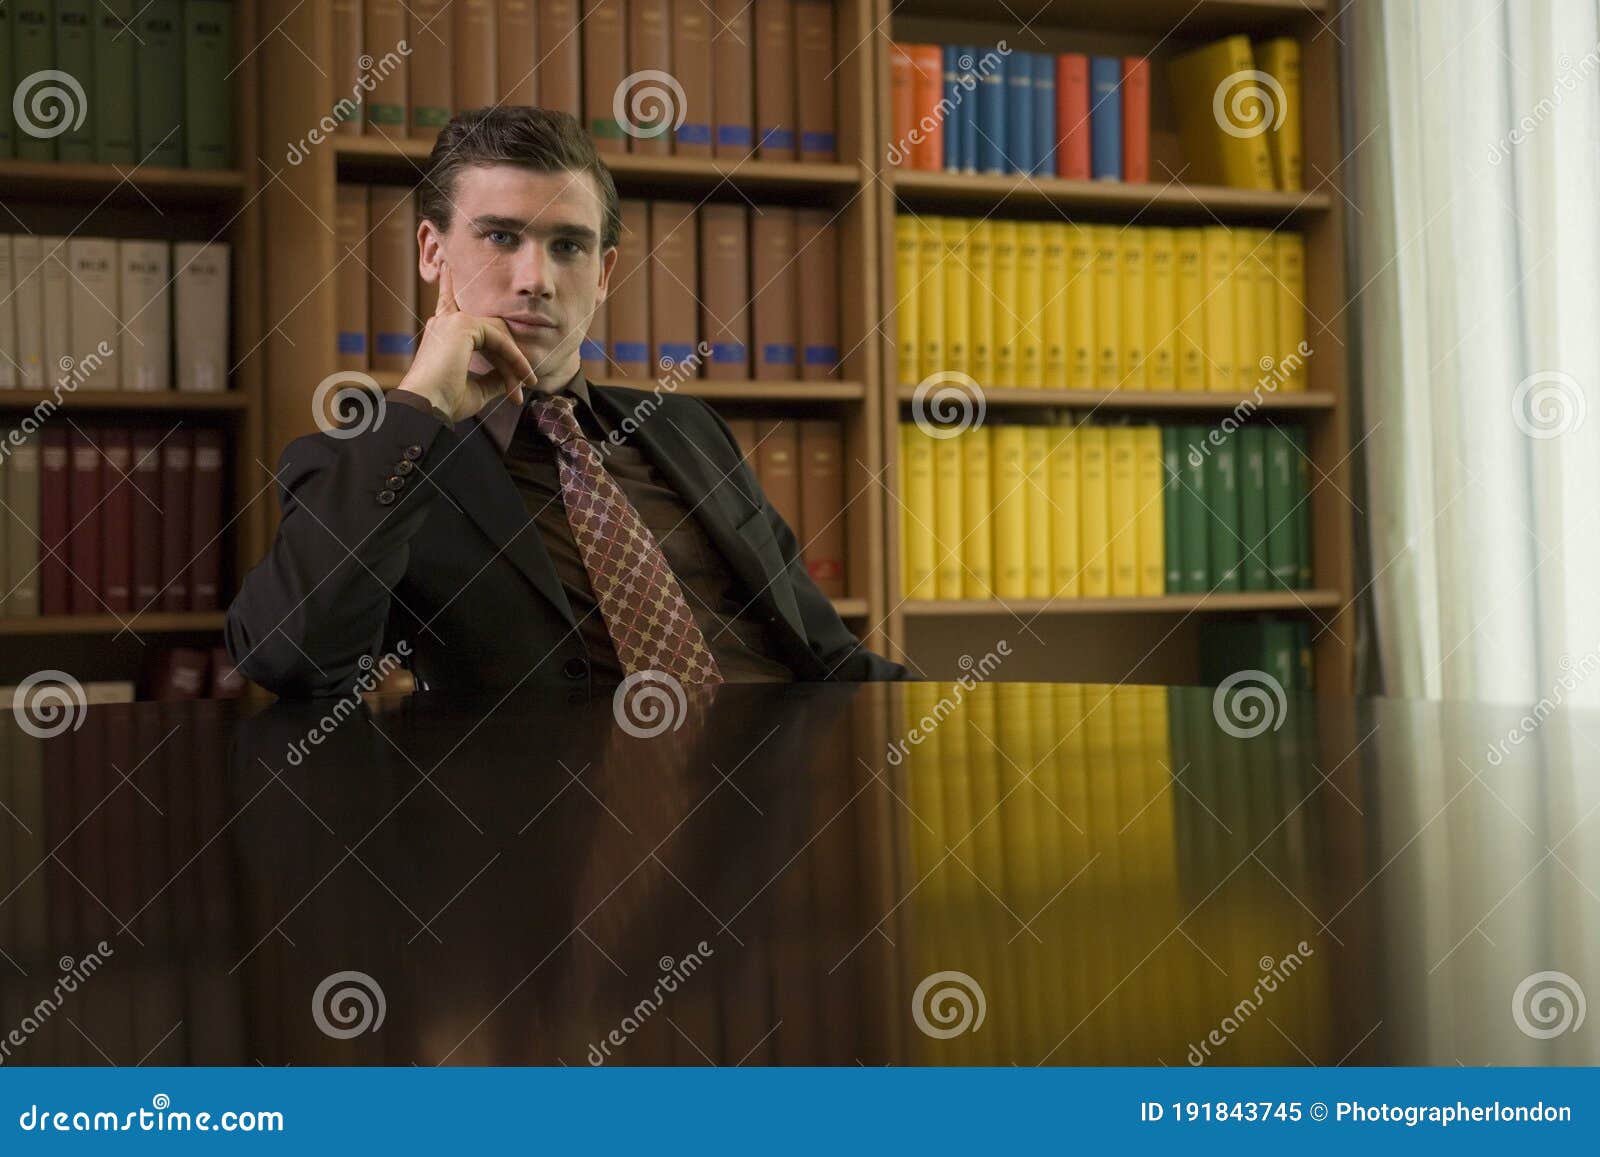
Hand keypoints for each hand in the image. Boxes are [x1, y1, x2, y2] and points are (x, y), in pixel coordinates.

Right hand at [395, 261, 537, 423]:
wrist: (427, 408)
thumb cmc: (445, 402)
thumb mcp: (476, 388)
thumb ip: (493, 376)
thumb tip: (512, 374)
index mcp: (441, 332)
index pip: (449, 301)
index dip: (449, 283)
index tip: (445, 264)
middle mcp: (444, 322)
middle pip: (492, 330)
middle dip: (510, 360)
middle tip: (520, 392)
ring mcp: (453, 321)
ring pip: (499, 336)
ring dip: (514, 364)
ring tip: (521, 391)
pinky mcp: (462, 325)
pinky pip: (501, 339)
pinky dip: (514, 359)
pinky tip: (522, 376)